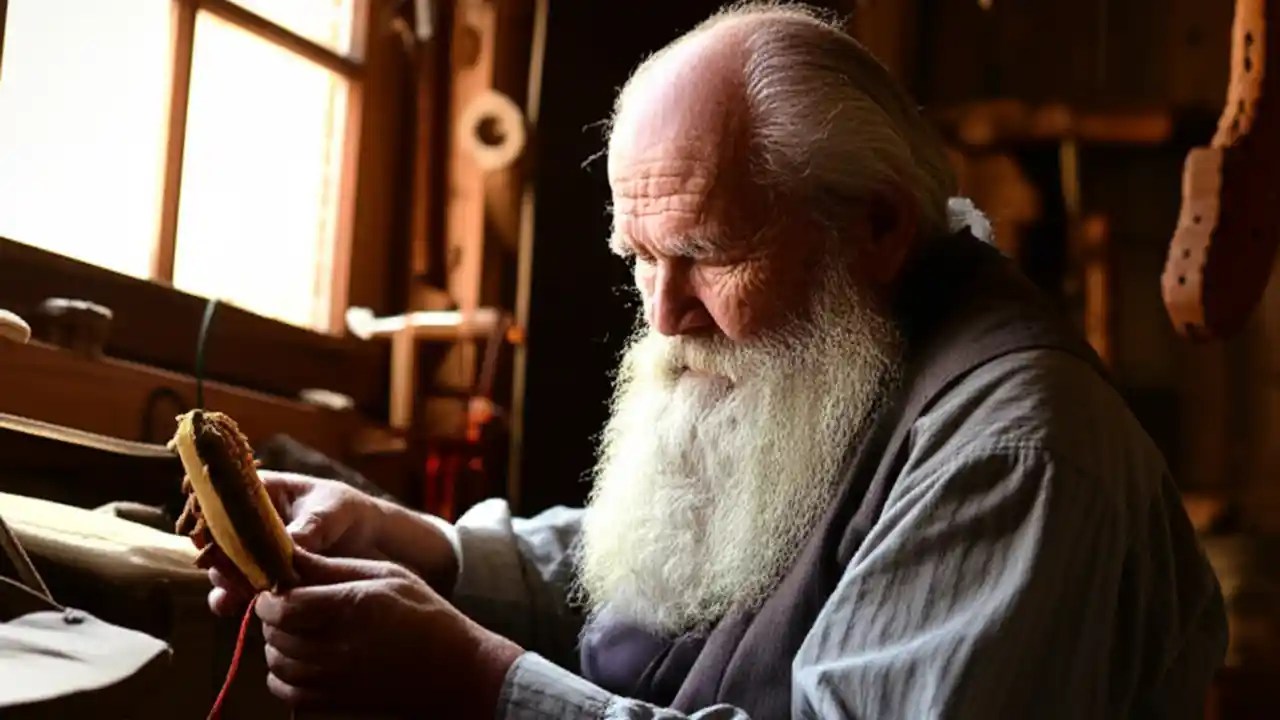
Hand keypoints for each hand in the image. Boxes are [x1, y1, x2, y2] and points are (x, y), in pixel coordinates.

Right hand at [208, 471, 456, 617]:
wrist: (368, 539)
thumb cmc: (347, 511)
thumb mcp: (333, 511)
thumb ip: (309, 527)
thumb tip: (290, 545)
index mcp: (259, 490)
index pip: (222, 501)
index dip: (214, 523)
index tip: (221, 544)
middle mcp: (246, 521)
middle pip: (217, 539)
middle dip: (221, 558)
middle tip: (235, 576)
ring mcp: (249, 550)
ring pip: (223, 566)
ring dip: (226, 581)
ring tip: (239, 592)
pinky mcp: (258, 576)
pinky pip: (235, 589)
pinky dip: (231, 599)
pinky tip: (232, 608)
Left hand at [256, 549, 522, 717]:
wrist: (454, 671)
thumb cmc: (424, 615)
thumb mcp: (388, 575)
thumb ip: (335, 567)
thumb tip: (291, 555)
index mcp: (353, 608)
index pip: (284, 606)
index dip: (271, 595)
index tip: (278, 586)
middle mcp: (338, 647)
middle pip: (275, 632)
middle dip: (273, 615)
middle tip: (290, 603)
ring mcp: (334, 679)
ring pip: (275, 661)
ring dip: (277, 642)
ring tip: (299, 628)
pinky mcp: (333, 702)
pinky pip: (284, 689)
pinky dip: (282, 673)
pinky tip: (302, 657)